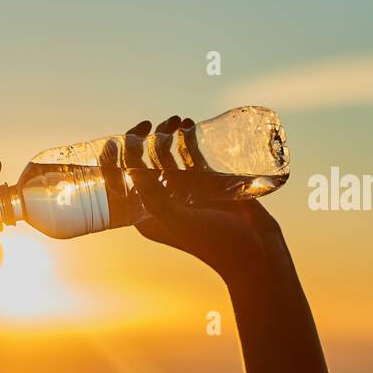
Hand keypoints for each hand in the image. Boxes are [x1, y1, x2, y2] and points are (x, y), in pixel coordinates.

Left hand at [121, 117, 286, 285]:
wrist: (256, 251)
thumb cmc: (215, 242)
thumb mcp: (181, 221)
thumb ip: (156, 199)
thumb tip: (129, 170)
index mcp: (145, 215)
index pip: (122, 182)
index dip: (116, 159)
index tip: (122, 138)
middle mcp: (161, 201)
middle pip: (142, 164)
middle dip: (142, 141)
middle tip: (151, 124)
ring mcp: (183, 190)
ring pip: (165, 156)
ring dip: (165, 135)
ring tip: (175, 121)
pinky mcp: (205, 182)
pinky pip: (190, 155)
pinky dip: (186, 139)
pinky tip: (188, 124)